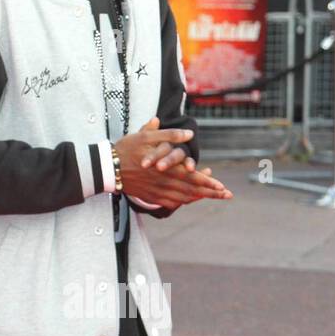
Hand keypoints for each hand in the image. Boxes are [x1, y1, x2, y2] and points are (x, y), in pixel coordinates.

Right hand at [116, 117, 232, 207]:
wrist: (107, 167)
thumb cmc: (126, 149)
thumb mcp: (146, 136)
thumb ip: (168, 134)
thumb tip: (189, 133)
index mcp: (165, 167)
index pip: (191, 176)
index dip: (207, 182)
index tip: (222, 185)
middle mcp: (164, 181)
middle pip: (192, 189)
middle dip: (211, 192)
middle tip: (227, 195)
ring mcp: (158, 191)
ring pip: (184, 197)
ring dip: (201, 197)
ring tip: (216, 196)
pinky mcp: (151, 196)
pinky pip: (172, 202)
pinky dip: (185, 201)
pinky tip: (193, 199)